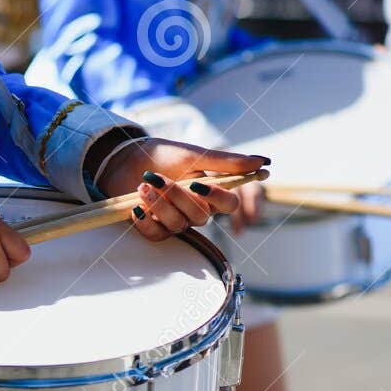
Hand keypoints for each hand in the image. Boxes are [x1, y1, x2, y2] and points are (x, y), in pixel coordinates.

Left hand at [97, 137, 267, 242]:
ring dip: (158, 204)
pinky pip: (156, 234)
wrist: (127, 160)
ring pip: (178, 224)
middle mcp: (196, 210)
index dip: (218, 198)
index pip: (229, 204)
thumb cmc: (164, 156)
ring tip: (142, 185)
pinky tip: (136, 206)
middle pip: (200, 216)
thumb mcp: (195, 155)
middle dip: (177, 197)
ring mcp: (176, 222)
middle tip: (157, 178)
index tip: (199, 184)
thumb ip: (227, 162)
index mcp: (211, 193)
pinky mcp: (154, 229)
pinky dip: (144, 220)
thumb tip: (263, 162)